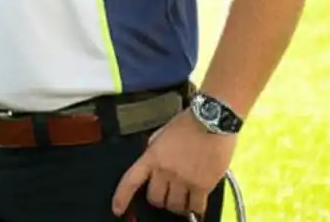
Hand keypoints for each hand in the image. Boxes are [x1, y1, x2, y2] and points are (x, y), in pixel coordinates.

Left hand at [111, 110, 235, 218]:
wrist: (212, 121)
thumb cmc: (187, 124)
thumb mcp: (161, 135)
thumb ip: (154, 152)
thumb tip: (151, 165)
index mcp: (151, 157)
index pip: (130, 181)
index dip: (121, 198)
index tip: (117, 210)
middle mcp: (165, 171)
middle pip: (155, 199)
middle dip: (159, 199)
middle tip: (166, 195)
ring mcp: (184, 179)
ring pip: (175, 206)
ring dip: (177, 205)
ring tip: (183, 199)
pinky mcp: (203, 185)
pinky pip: (196, 207)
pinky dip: (196, 209)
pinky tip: (197, 204)